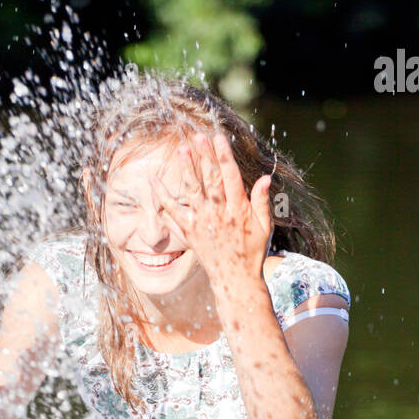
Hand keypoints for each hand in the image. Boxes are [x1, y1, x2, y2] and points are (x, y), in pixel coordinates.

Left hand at [150, 131, 272, 288]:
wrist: (235, 281)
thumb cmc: (252, 253)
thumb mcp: (265, 227)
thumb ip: (262, 202)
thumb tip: (265, 177)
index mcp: (239, 210)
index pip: (231, 177)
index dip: (224, 156)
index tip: (218, 138)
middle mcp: (219, 214)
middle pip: (211, 180)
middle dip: (204, 157)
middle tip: (197, 136)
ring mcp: (203, 223)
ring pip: (193, 191)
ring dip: (186, 169)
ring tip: (181, 149)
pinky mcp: (190, 233)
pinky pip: (173, 213)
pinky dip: (162, 197)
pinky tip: (153, 181)